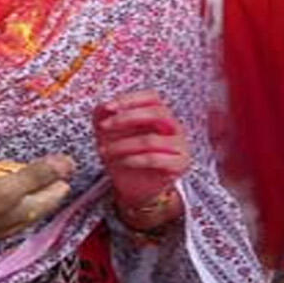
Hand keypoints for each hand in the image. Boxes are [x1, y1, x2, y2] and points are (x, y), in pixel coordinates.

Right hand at [0, 155, 75, 245]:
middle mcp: (20, 218)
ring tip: (14, 166)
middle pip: (39, 195)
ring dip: (18, 182)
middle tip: (36, 158)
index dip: (58, 173)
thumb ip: (36, 175)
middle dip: (40, 177)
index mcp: (31, 210)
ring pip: (19, 198)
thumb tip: (69, 163)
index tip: (54, 156)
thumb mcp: (6, 188)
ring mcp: (1, 220)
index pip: (58, 191)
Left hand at [93, 90, 190, 214]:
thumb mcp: (107, 132)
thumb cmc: (122, 154)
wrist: (132, 185)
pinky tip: (121, 162)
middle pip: (158, 113)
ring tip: (103, 151)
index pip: (152, 97)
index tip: (108, 107)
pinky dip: (134, 159)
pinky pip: (156, 159)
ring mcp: (180, 145)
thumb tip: (103, 106)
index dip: (130, 99)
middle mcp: (173, 127)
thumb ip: (104, 115)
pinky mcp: (179, 164)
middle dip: (126, 118)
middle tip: (103, 127)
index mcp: (159, 114)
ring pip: (151, 140)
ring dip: (122, 145)